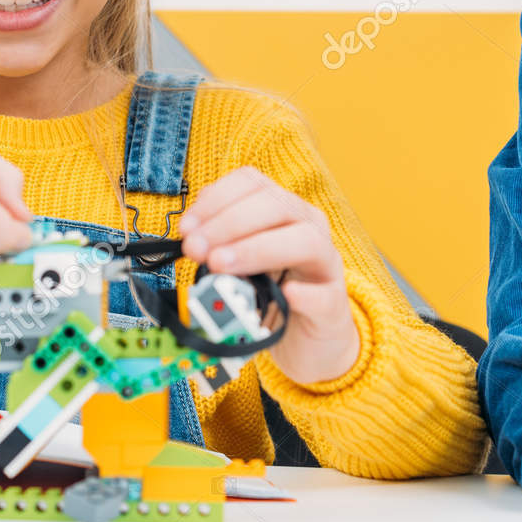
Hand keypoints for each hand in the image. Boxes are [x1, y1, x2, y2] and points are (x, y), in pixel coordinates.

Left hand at [175, 166, 358, 384]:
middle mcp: (309, 228)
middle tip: (196, 249)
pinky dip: (306, 294)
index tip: (186, 227)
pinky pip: (325, 296)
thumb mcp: (241, 263)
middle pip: (277, 205)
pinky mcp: (334, 306)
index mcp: (283, 211)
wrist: (308, 338)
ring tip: (221, 265)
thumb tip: (193, 234)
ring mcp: (326, 266)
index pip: (253, 184)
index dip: (217, 199)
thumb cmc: (271, 295)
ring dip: (258, 249)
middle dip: (229, 223)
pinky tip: (286, 296)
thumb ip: (220, 244)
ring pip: (305, 241)